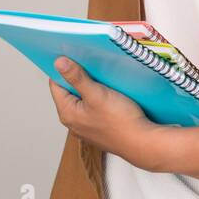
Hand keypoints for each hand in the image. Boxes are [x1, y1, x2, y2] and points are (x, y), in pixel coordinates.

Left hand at [48, 57, 167, 169]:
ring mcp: (87, 127)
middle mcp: (74, 122)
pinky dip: (100, 98)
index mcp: (67, 114)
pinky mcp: (100, 128)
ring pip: (84, 100)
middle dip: (78, 77)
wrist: (142, 142)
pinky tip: (111, 91)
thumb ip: (77, 78)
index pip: (56, 85)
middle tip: (90, 64)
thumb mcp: (97, 94)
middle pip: (70, 92)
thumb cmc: (120, 120)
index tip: (72, 56)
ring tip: (102, 76)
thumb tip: (58, 63)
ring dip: (91, 87)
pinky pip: (95, 108)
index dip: (63, 69)